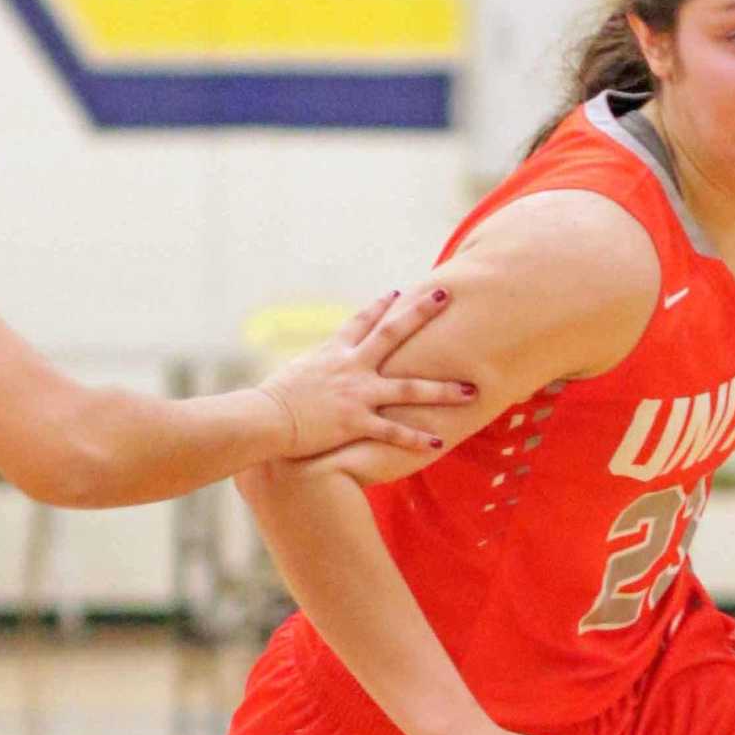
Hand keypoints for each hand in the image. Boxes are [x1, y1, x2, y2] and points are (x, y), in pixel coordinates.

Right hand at [263, 289, 477, 458]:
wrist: (263, 418)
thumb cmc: (272, 399)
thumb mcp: (295, 373)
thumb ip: (313, 367)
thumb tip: (314, 367)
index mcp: (334, 351)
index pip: (361, 322)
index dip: (380, 307)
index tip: (398, 292)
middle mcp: (351, 366)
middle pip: (394, 334)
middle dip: (421, 313)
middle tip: (445, 295)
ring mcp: (357, 393)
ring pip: (409, 389)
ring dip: (442, 390)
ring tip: (471, 391)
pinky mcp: (355, 421)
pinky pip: (393, 432)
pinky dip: (416, 438)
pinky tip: (439, 442)